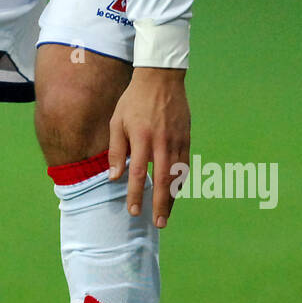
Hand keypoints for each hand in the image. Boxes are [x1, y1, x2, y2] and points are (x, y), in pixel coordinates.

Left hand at [107, 67, 189, 227]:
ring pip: (177, 175)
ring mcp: (177, 140)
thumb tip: (115, 177)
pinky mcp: (186, 137)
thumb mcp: (117, 122)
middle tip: (158, 223)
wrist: (160, 79)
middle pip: (163, 180)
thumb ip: (117, 151)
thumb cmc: (134, 101)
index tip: (133, 211)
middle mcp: (161, 142)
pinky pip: (185, 164)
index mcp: (142, 138)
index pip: (139, 173)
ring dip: (172, 196)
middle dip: (160, 204)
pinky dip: (180, 181)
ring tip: (166, 213)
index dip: (135, 195)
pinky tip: (175, 191)